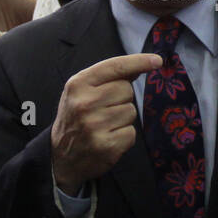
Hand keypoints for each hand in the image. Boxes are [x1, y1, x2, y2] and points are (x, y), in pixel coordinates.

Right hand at [50, 53, 162, 188]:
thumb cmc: (75, 119)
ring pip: (131, 111)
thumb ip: (107, 78)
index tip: (157, 60)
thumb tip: (140, 66)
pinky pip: (132, 132)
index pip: (114, 67)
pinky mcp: (107, 146)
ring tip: (104, 126)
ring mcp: (95, 126)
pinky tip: (108, 139)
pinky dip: (124, 136)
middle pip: (127, 89)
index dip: (138, 62)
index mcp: (78, 85)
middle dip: (122, 99)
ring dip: (123, 119)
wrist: (61, 157)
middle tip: (104, 110)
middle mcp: (85, 103)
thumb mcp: (81, 92)